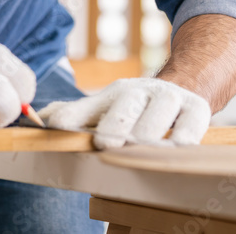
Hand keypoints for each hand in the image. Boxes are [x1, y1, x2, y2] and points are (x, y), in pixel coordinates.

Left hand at [38, 78, 210, 148]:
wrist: (181, 89)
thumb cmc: (134, 109)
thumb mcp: (104, 108)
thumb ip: (76, 115)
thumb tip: (39, 118)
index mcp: (113, 94)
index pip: (89, 106)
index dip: (73, 116)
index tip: (58, 127)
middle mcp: (140, 91)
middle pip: (126, 105)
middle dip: (115, 123)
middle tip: (105, 141)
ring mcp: (170, 97)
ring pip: (159, 111)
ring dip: (148, 129)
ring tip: (138, 144)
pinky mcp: (196, 108)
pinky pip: (192, 120)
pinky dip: (185, 133)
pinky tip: (177, 145)